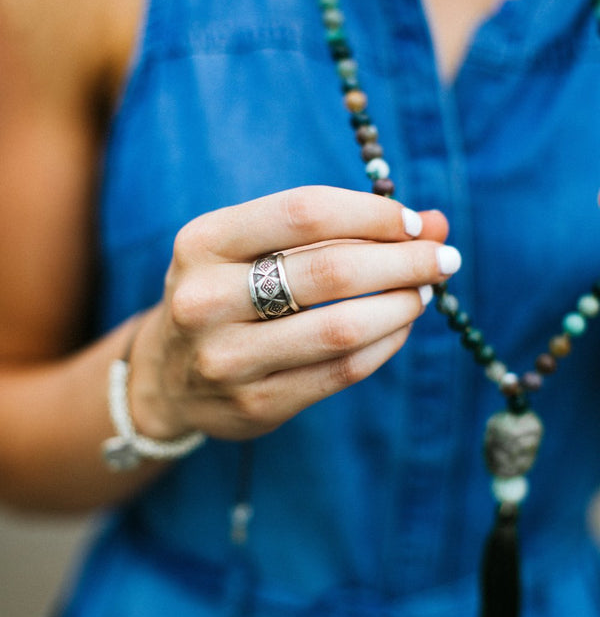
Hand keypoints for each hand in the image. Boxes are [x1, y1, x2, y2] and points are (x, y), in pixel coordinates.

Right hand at [129, 187, 458, 441]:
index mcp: (203, 241)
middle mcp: (205, 299)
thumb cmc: (227, 292)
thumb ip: (338, 230)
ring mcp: (226, 358)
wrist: (167, 374)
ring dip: (400, 306)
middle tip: (443, 258)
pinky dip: (384, 345)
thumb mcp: (257, 247)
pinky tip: (399, 328)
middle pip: (330, 271)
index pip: (304, 212)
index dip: (372, 213)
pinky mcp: (254, 404)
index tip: (415, 222)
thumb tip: (433, 222)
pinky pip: (340, 372)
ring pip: (341, 328)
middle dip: (403, 261)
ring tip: (424, 293)